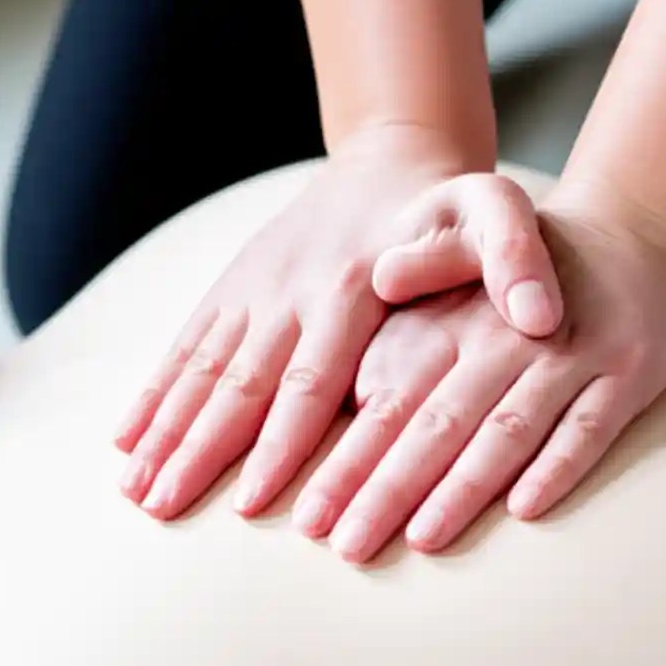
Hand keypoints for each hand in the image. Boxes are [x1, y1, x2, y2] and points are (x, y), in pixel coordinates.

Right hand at [114, 127, 563, 520]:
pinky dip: (154, 392)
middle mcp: (293, 288)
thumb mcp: (499, 214)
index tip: (257, 503)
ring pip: (203, 367)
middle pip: (241, 382)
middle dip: (202, 451)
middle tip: (167, 511)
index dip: (283, 443)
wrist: (393, 155)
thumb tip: (540, 318)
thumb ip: (518, 261)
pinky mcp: (235, 284)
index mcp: (354, 286)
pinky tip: (125, 439)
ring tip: (136, 492)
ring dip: (167, 430)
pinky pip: (186, 343)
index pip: (312, 379)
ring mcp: (257, 286)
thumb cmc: (452, 203)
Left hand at [291, 196, 665, 561]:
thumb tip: (376, 282)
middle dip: (388, 489)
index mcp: (457, 319)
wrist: (642, 225)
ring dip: (464, 488)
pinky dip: (557, 465)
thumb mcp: (468, 254)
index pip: (392, 400)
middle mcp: (507, 337)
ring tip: (422, 540)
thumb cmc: (535, 268)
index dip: (350, 460)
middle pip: (439, 423)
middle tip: (346, 547)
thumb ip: (419, 279)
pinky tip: (525, 509)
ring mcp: (571, 355)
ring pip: (508, 431)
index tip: (311, 516)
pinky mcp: (629, 370)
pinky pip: (590, 426)